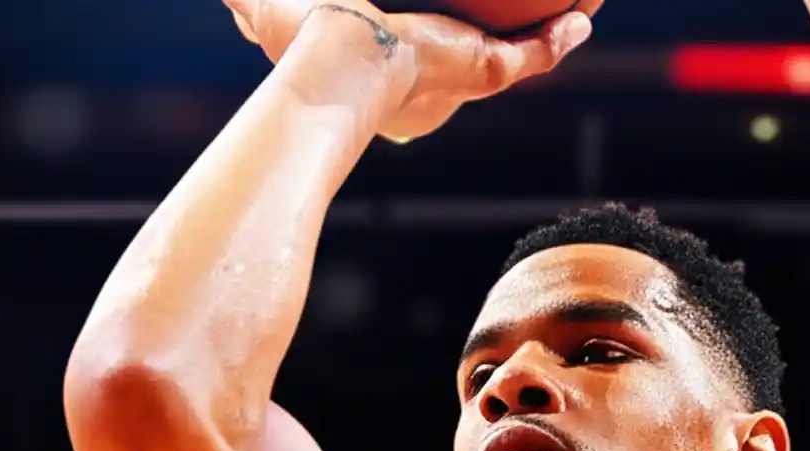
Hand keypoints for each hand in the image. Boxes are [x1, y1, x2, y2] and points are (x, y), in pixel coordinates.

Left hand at [222, 0, 592, 140]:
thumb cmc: (302, 46)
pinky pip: (535, 55)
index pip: (424, 53)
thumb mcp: (265, 13)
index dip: (445, 34)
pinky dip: (560, 37)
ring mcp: (463, 78)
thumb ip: (247, 7)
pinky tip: (583, 14)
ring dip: (548, 31)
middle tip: (525, 8)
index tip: (454, 15)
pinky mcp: (486, 73)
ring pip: (518, 53)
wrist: (337, 63)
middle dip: (504, 35)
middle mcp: (432, 83)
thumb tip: (227, 1)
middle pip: (478, 52)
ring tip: (578, 4)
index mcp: (390, 74)